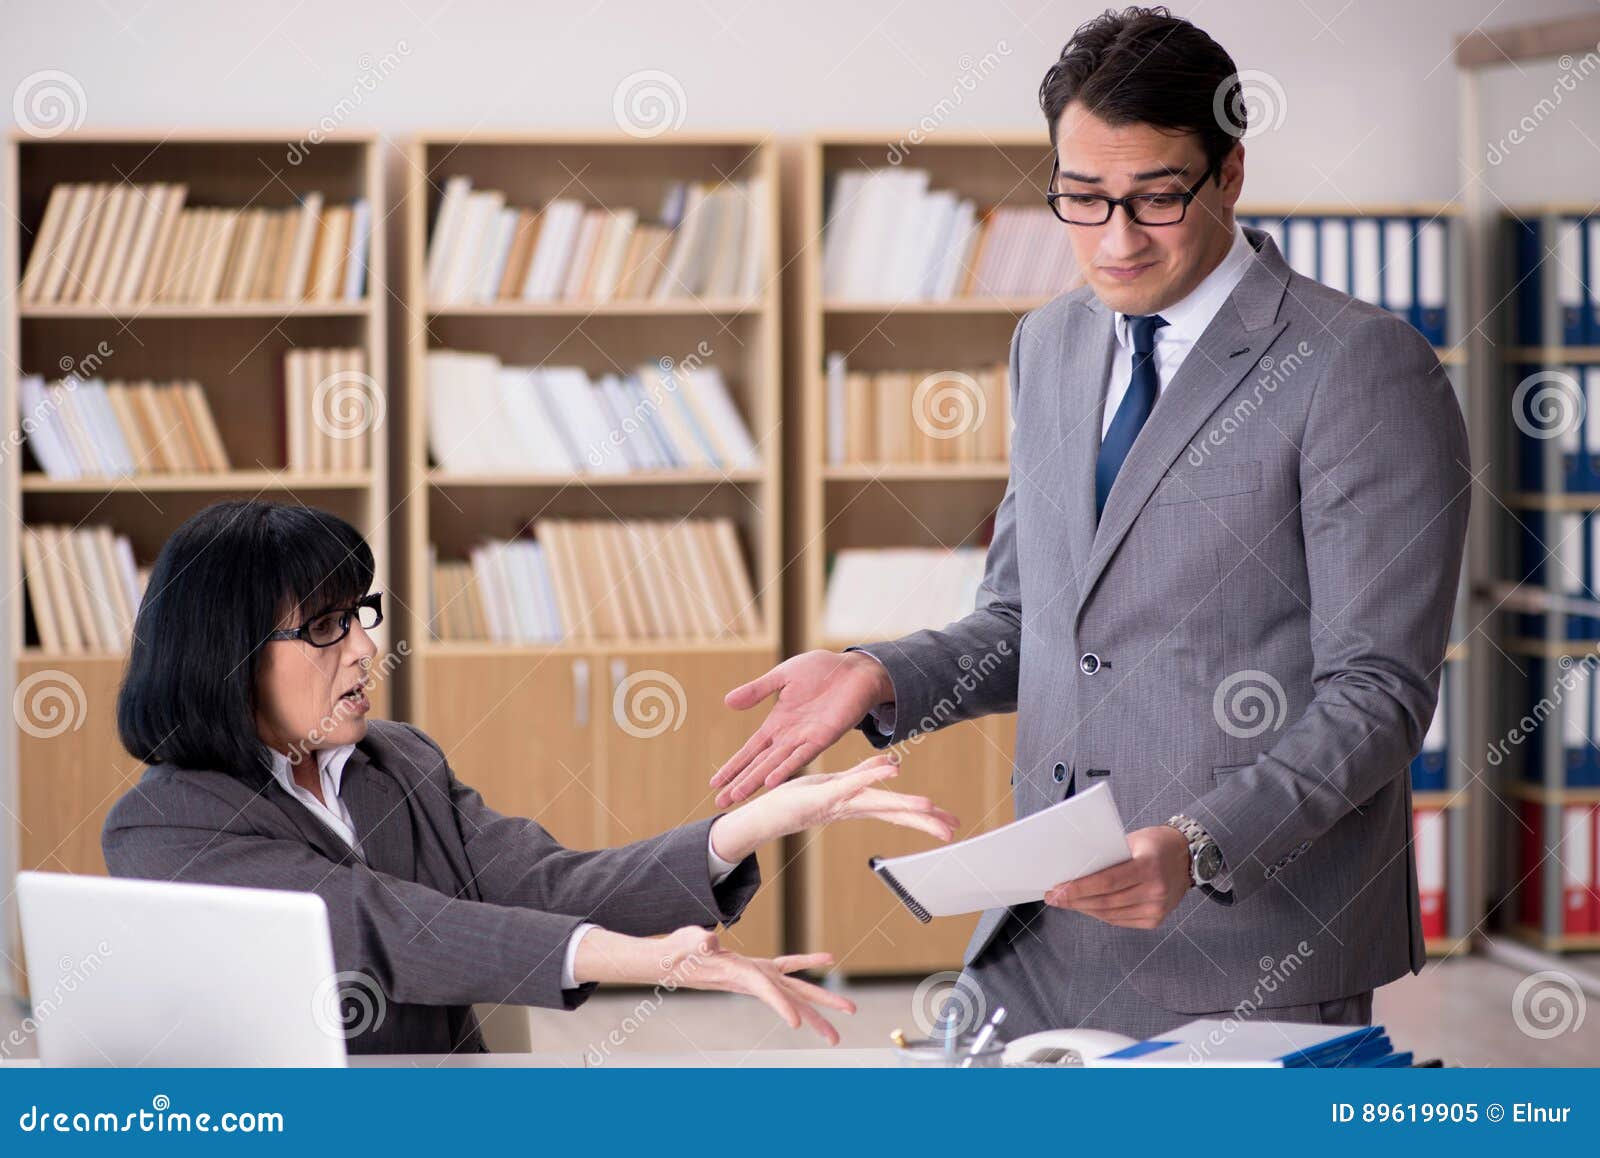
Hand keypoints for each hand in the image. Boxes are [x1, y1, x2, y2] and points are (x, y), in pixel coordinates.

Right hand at [573, 925, 855, 1044]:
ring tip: (848, 1011)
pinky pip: (787, 966)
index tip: (795, 1024)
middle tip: (840, 1033)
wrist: (671, 960)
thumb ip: (697, 942)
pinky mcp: (757, 967)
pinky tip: (826, 958)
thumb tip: (707, 940)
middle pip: (792, 998)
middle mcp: (754, 979)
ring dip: (821, 1000)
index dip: (780, 1005)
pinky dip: (806, 961)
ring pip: (795, 988)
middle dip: (817, 1014)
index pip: (764, 991)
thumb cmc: (678, 950)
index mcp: (740, 974)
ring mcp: (758, 974)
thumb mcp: (687, 942)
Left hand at [709, 753, 959, 862]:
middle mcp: (852, 806)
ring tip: (930, 806)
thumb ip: (864, 773)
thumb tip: (890, 763)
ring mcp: (838, 801)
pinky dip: (871, 775)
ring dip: (903, 803)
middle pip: (894, 813)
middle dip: (924, 820)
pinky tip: (892, 769)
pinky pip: (850, 782)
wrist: (763, 813)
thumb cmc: (798, 798)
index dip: (924, 817)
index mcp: (858, 804)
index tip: (950, 825)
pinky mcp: (822, 793)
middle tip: (951, 829)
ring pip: (878, 802)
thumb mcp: (836, 781)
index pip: (896, 811)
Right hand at [712, 649, 894, 806]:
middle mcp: (788, 737)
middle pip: (758, 764)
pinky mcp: (823, 737)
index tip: (715, 784)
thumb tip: (727, 702)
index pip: (750, 750)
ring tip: (738, 797)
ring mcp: (805, 740)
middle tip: (720, 803)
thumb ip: (757, 690)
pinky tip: (770, 782)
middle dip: (739, 783)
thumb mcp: (782, 676)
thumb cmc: (821, 671)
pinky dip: (785, 769)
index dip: (733, 766)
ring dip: (756, 781)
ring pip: (775, 765)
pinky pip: (801, 756)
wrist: (854, 670)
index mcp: (777, 724)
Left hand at [1042, 825, 1190, 929]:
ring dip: (1085, 909)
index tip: (1057, 890)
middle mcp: (1155, 890)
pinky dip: (1101, 914)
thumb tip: (1075, 871)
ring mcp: (1158, 908)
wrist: (1187, 857)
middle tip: (1054, 898)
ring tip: (1066, 902)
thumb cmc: (1154, 843)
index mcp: (1148, 866)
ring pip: (1110, 914)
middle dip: (1075, 900)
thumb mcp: (1131, 841)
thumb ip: (1108, 857)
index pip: (1106, 882)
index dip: (1078, 888)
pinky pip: (1121, 920)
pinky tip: (1087, 907)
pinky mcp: (1156, 919)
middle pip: (1105, 901)